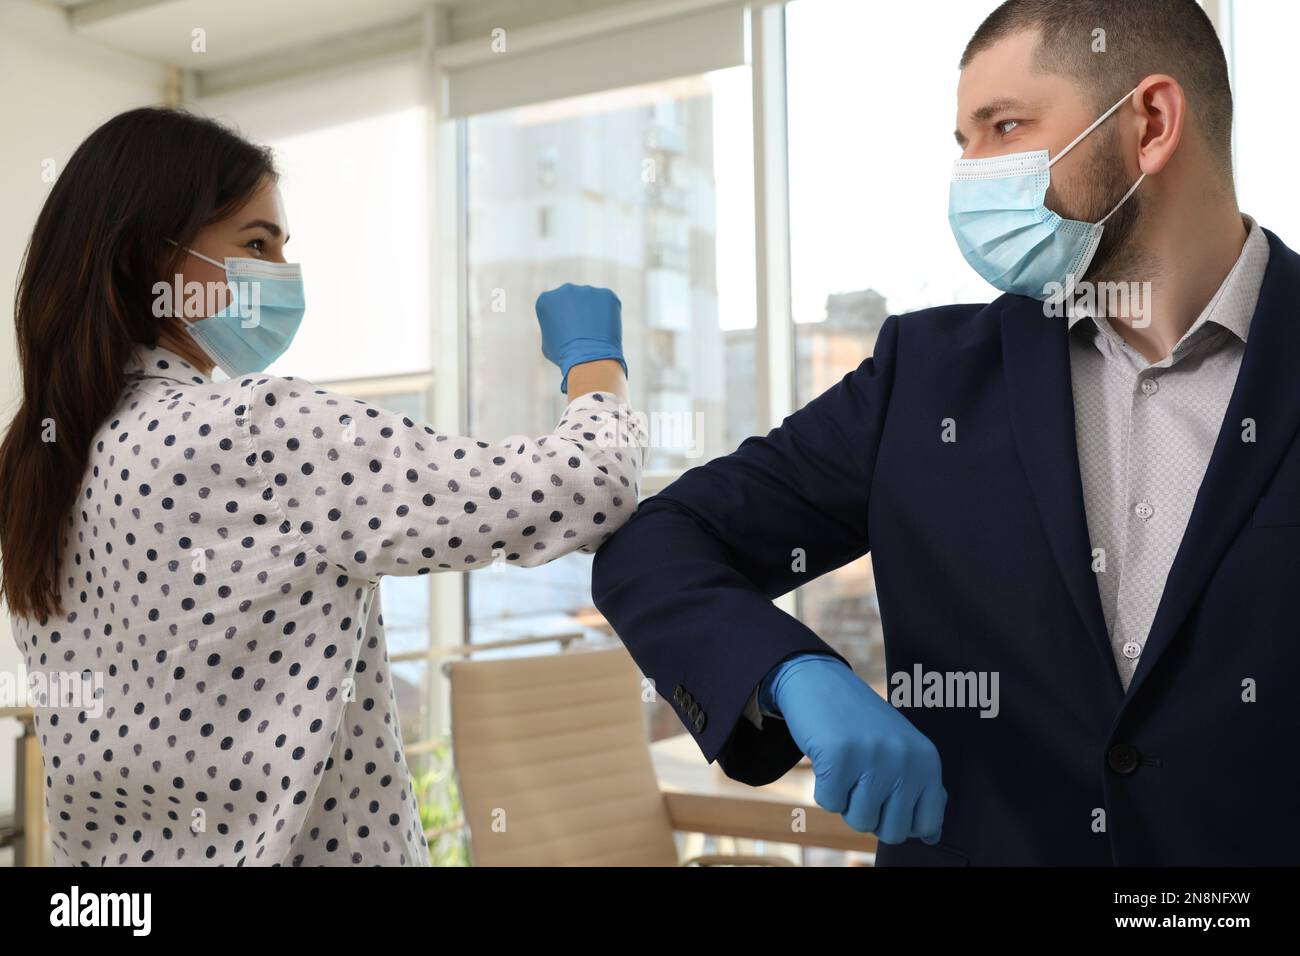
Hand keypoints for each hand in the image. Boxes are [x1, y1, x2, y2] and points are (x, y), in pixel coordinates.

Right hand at [535, 283, 627, 393]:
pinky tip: (606, 328)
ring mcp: (587, 290)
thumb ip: (553, 328)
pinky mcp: (607, 294)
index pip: (553, 306)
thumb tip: (561, 328)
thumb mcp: (547, 343)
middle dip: (576, 311)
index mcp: (547, 299)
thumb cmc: (564, 356)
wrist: (588, 359)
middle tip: (582, 331)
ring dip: (592, 312)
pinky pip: (607, 302)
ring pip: (590, 300)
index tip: (565, 332)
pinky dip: (608, 313)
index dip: (559, 320)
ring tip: (595, 332)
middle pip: (571, 299)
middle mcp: (566, 290)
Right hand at [762, 653, 946, 843]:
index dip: (900, 822)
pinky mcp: (839, 757)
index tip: (886, 800)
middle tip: (862, 782)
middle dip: (871, 816)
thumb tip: (932, 836)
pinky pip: (829, 803)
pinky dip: (823, 788)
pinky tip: (829, 760)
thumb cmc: (862, 724)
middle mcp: (906, 760)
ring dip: (846, 802)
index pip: (927, 824)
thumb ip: (922, 790)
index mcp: (928, 761)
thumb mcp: (903, 750)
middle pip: (892, 832)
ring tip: (846, 768)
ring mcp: (874, 758)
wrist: (822, 683)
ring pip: (859, 821)